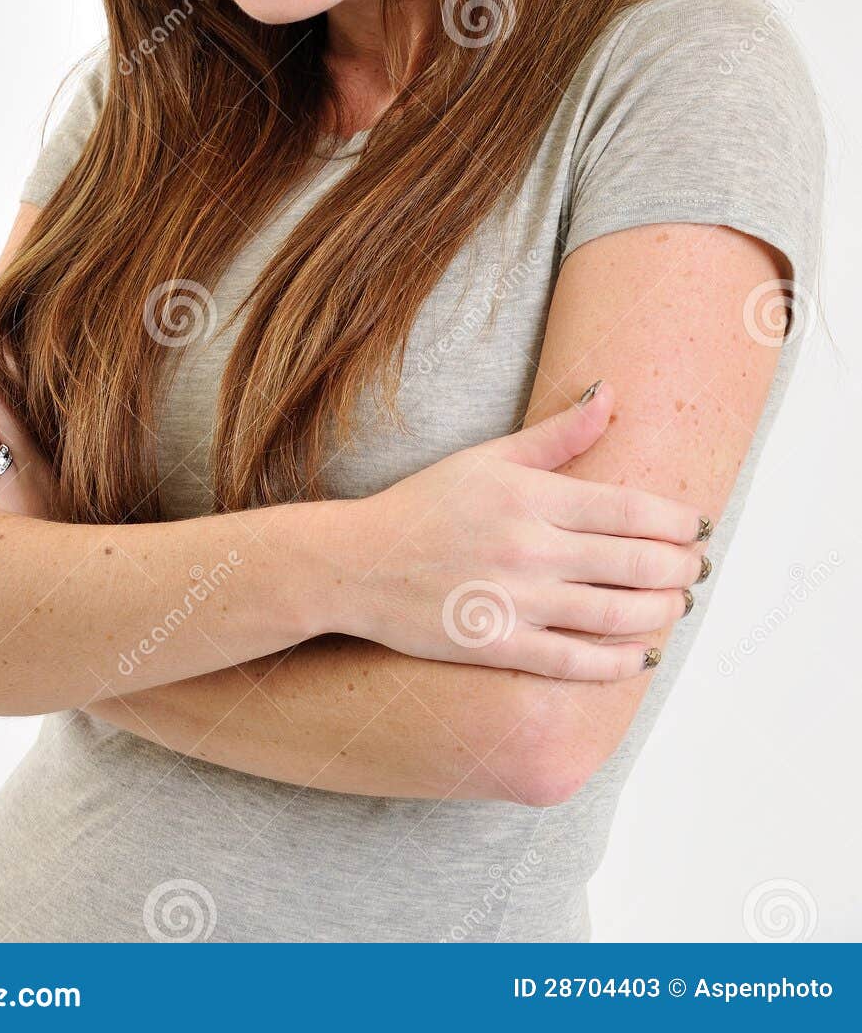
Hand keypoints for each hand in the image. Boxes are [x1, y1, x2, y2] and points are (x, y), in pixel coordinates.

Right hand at [340, 379, 709, 679]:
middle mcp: (529, 549)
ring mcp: (515, 601)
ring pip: (614, 613)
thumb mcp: (489, 457)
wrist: (359, 563)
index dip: (676, 521)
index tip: (697, 526)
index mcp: (530, 497)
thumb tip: (610, 395)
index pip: (629, 509)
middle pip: (633, 562)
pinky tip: (642, 655)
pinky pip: (575, 662)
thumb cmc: (425, 505)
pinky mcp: (498, 645)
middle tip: (698, 567)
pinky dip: (618, 662)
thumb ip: (558, 434)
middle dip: (680, 567)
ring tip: (680, 604)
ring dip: (662, 611)